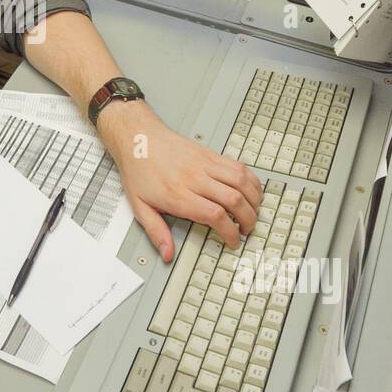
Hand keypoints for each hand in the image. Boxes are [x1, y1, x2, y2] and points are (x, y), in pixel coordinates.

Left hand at [97, 101, 261, 260]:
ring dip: (253, 200)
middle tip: (246, 229)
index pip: (214, 215)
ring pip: (241, 181)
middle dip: (247, 219)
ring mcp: (205, 164)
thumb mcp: (139, 206)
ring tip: (252, 212)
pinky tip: (251, 191)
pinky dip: (251, 180)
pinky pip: (239, 166)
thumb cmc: (139, 170)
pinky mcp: (211, 154)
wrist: (138, 138)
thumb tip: (167, 253)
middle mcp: (194, 178)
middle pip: (233, 199)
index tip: (233, 241)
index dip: (230, 232)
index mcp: (178, 194)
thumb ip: (156, 232)